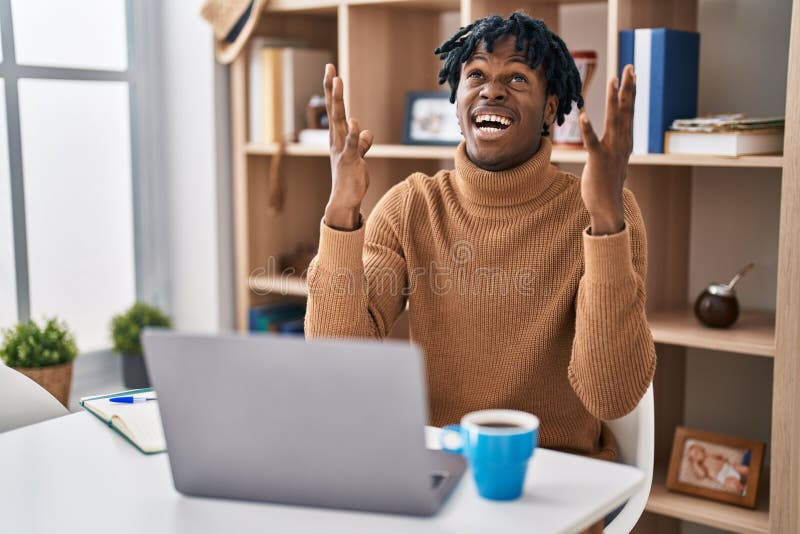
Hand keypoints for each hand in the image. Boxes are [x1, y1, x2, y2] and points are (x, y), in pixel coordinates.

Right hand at [323, 64, 373, 229]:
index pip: (335, 109)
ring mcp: (342, 149)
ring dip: (339, 100)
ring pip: (340, 120)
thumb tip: (366, 132)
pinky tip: (354, 122)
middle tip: (329, 67)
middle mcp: (336, 139)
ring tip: (338, 81)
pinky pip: (352, 144)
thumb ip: (361, 142)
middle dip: (332, 87)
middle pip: (334, 109)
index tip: (331, 71)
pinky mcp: (350, 160)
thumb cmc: (350, 176)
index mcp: (338, 136)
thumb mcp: (358, 155)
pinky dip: (353, 133)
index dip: (333, 90)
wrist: (345, 199)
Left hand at [578, 64, 635, 234]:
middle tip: (629, 67)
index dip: (630, 92)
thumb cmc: (607, 185)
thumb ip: (615, 147)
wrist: (608, 208)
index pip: (629, 111)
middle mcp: (622, 143)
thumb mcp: (614, 161)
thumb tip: (618, 140)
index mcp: (624, 141)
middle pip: (626, 110)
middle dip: (627, 87)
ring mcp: (612, 151)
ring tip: (612, 80)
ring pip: (614, 120)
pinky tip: (584, 114)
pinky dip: (588, 128)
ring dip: (613, 99)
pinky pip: (593, 141)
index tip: (632, 73)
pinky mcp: (599, 160)